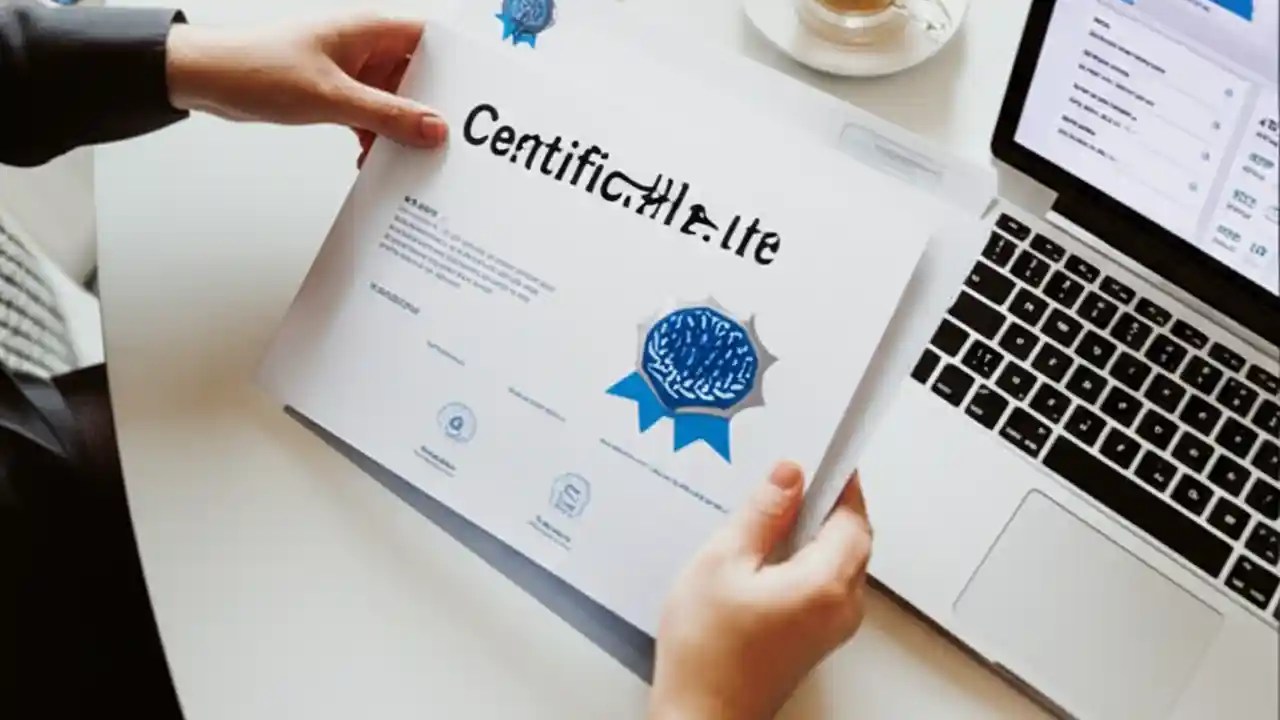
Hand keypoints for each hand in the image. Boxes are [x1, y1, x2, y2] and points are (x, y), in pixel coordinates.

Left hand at [165, 14, 447, 165]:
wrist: (208, 79)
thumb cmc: (257, 68)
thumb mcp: (332, 98)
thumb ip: (387, 115)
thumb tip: (433, 128)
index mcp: (371, 30)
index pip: (432, 40)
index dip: (458, 65)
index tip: (477, 96)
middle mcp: (366, 47)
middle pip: (419, 76)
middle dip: (431, 108)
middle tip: (448, 140)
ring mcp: (353, 71)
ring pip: (396, 101)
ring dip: (400, 130)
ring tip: (410, 157)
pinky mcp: (337, 92)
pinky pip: (372, 116)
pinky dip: (375, 137)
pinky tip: (372, 159)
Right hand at [650, 463, 871, 719]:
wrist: (701, 717)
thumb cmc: (706, 654)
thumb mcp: (722, 562)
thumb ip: (761, 514)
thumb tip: (787, 478)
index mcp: (826, 584)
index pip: (853, 517)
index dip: (842, 481)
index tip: (826, 455)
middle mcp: (840, 608)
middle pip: (854, 539)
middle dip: (829, 504)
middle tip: (793, 479)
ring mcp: (831, 627)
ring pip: (841, 562)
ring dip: (817, 532)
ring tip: (773, 514)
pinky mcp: (815, 638)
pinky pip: (826, 584)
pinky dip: (808, 559)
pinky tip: (769, 554)